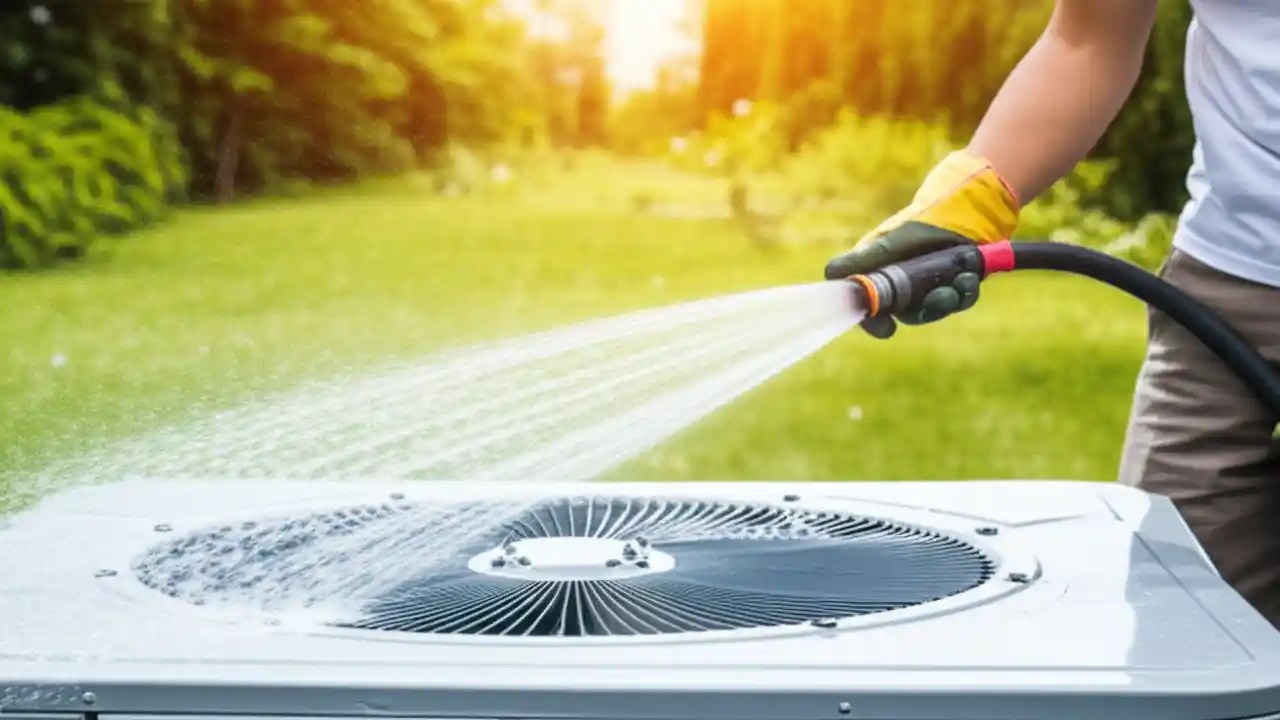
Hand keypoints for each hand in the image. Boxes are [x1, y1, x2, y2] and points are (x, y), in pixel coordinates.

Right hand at [824, 150, 1019, 337]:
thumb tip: (829, 274)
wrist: (965, 208)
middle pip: (908, 314)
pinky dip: (965, 290)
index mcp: (881, 274)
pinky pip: (959, 300)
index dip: (874, 322)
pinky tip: (969, 274)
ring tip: (962, 278)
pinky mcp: (956, 283)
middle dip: (926, 308)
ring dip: (949, 298)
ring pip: (936, 309)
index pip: (870, 307)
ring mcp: (931, 284)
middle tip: (940, 295)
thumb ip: (859, 261)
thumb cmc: (920, 223)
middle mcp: (904, 283)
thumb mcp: (886, 243)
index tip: (887, 329)